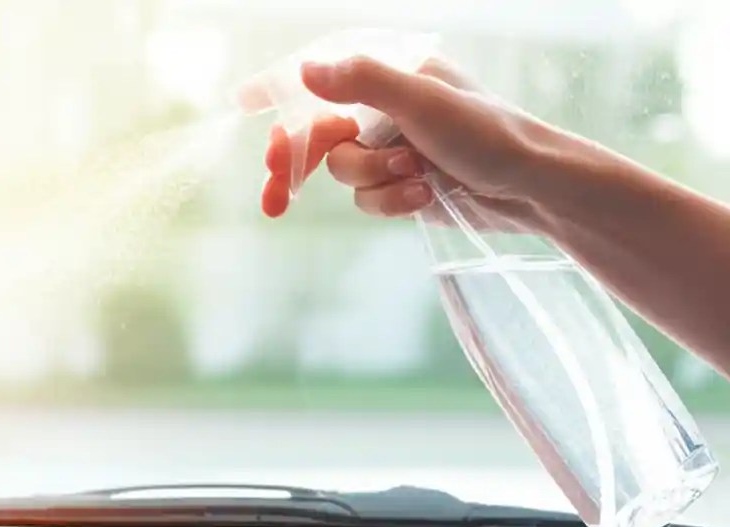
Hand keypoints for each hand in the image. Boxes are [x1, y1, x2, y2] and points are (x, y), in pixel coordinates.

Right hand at [256, 56, 558, 232]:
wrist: (534, 189)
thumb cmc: (488, 135)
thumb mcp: (422, 102)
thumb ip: (361, 83)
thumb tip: (304, 72)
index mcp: (392, 75)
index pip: (323, 77)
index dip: (280, 91)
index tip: (243, 103)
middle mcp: (388, 109)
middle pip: (319, 134)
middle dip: (301, 162)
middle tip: (277, 190)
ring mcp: (394, 149)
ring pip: (343, 172)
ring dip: (373, 181)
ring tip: (416, 178)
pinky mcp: (403, 186)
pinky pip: (367, 199)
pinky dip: (390, 203)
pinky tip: (424, 198)